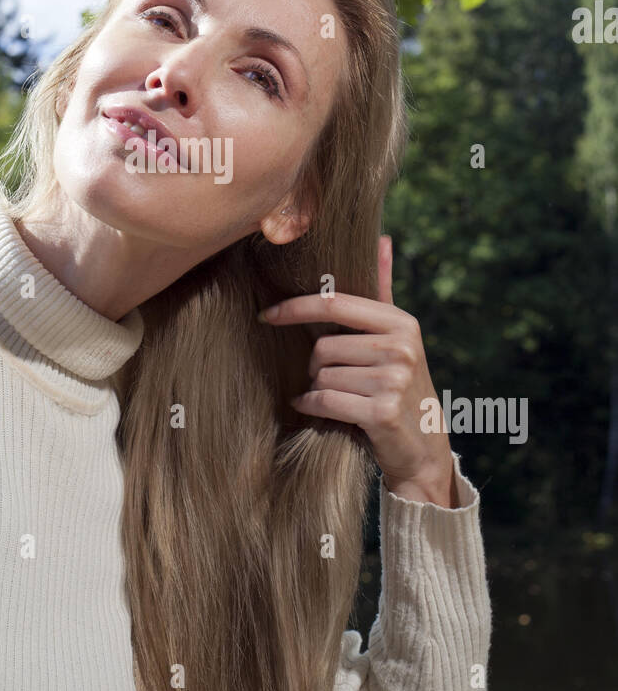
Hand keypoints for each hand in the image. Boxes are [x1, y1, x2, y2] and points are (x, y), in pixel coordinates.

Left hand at [258, 236, 455, 505]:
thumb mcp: (398, 339)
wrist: (424, 451)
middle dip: (317, 367)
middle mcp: (401, 347)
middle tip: (335, 381)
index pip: (336, 304)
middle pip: (323, 347)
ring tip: (342, 398)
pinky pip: (324, 400)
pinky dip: (312, 406)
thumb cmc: (400, 389)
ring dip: (319, 389)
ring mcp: (394, 380)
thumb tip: (383, 239)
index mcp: (401, 324)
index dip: (296, 308)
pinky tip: (317, 409)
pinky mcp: (381, 412)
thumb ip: (383, 292)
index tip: (266, 315)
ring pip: (322, 375)